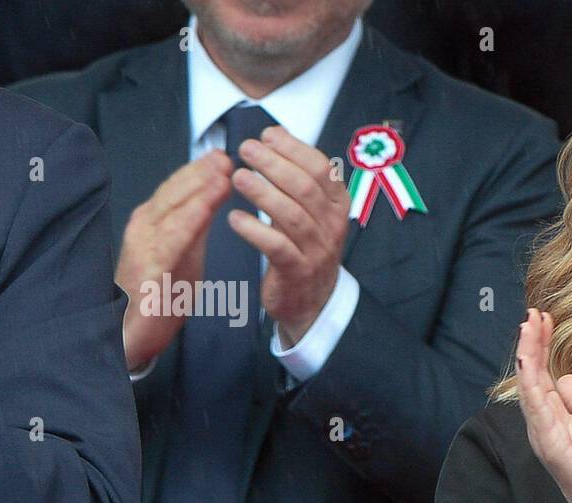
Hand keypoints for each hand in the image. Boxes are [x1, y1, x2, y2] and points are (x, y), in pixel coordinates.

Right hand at [116, 151, 232, 369]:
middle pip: (175, 191)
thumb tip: (214, 198)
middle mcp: (145, 227)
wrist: (131, 333)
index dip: (200, 170)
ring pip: (173, 209)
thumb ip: (197, 226)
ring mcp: (143, 245)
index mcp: (155, 222)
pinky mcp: (148, 268)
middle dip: (201, 171)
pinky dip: (189, 220)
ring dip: (198, 189)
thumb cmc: (159, 293)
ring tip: (222, 173)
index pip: (178, 188)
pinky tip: (206, 208)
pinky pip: (172, 240)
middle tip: (227, 155)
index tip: (224, 155)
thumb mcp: (185, 252)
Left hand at [228, 126, 349, 346]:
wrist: (313, 299)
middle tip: (245, 149)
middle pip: (305, 188)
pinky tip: (234, 219)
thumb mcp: (312, 209)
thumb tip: (277, 133)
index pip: (322, 168)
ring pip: (292, 215)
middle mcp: (332, 226)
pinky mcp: (297, 272)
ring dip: (262, 193)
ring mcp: (317, 250)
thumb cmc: (305, 245)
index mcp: (337, 205)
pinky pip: (277, 247)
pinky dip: (254, 231)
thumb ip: (298, 173)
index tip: (266, 136)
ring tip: (237, 178)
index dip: (293, 149)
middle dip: (273, 164)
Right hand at [517, 308, 571, 502]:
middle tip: (532, 313)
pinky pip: (538, 409)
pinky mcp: (552, 444)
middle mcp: (542, 423)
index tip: (543, 318)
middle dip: (531, 343)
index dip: (541, 346)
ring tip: (527, 327)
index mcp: (552, 417)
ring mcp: (545, 433)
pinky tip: (528, 361)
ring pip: (531, 387)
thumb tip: (566, 376)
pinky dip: (531, 384)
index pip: (542, 375)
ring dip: (528, 355)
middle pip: (532, 376)